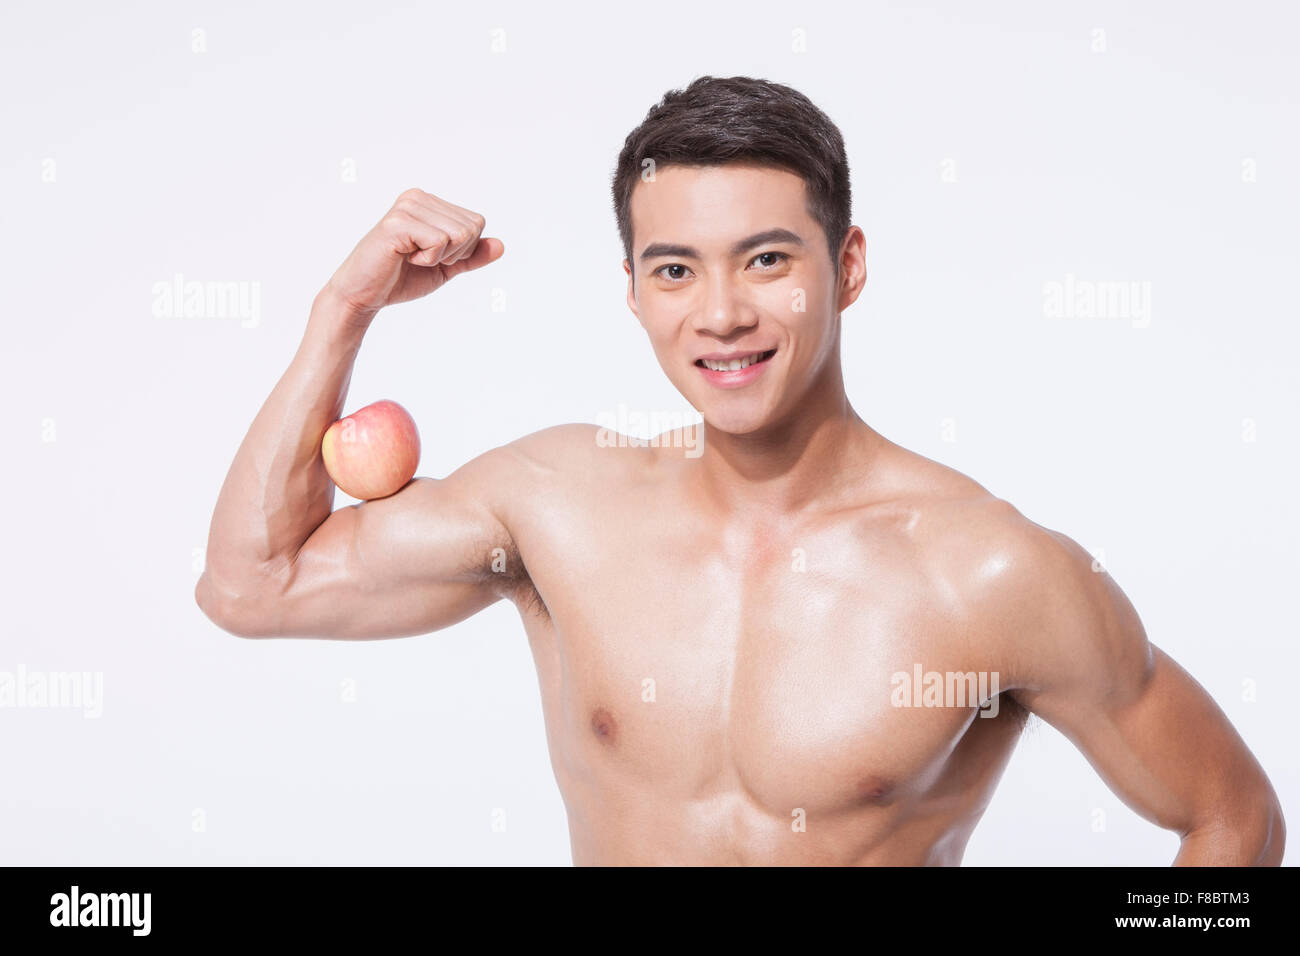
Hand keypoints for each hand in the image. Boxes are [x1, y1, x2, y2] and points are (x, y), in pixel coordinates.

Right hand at [323, 188, 504, 318]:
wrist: (364, 295)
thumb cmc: (401, 278)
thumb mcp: (445, 267)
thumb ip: (471, 256)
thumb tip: (501, 246)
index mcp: (430, 202)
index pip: (477, 222)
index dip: (463, 250)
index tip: (431, 255)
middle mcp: (418, 197)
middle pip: (472, 227)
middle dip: (453, 254)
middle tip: (420, 259)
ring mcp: (407, 207)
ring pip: (459, 234)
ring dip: (439, 257)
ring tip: (411, 257)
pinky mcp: (398, 223)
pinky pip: (440, 242)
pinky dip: (428, 260)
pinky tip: (404, 258)